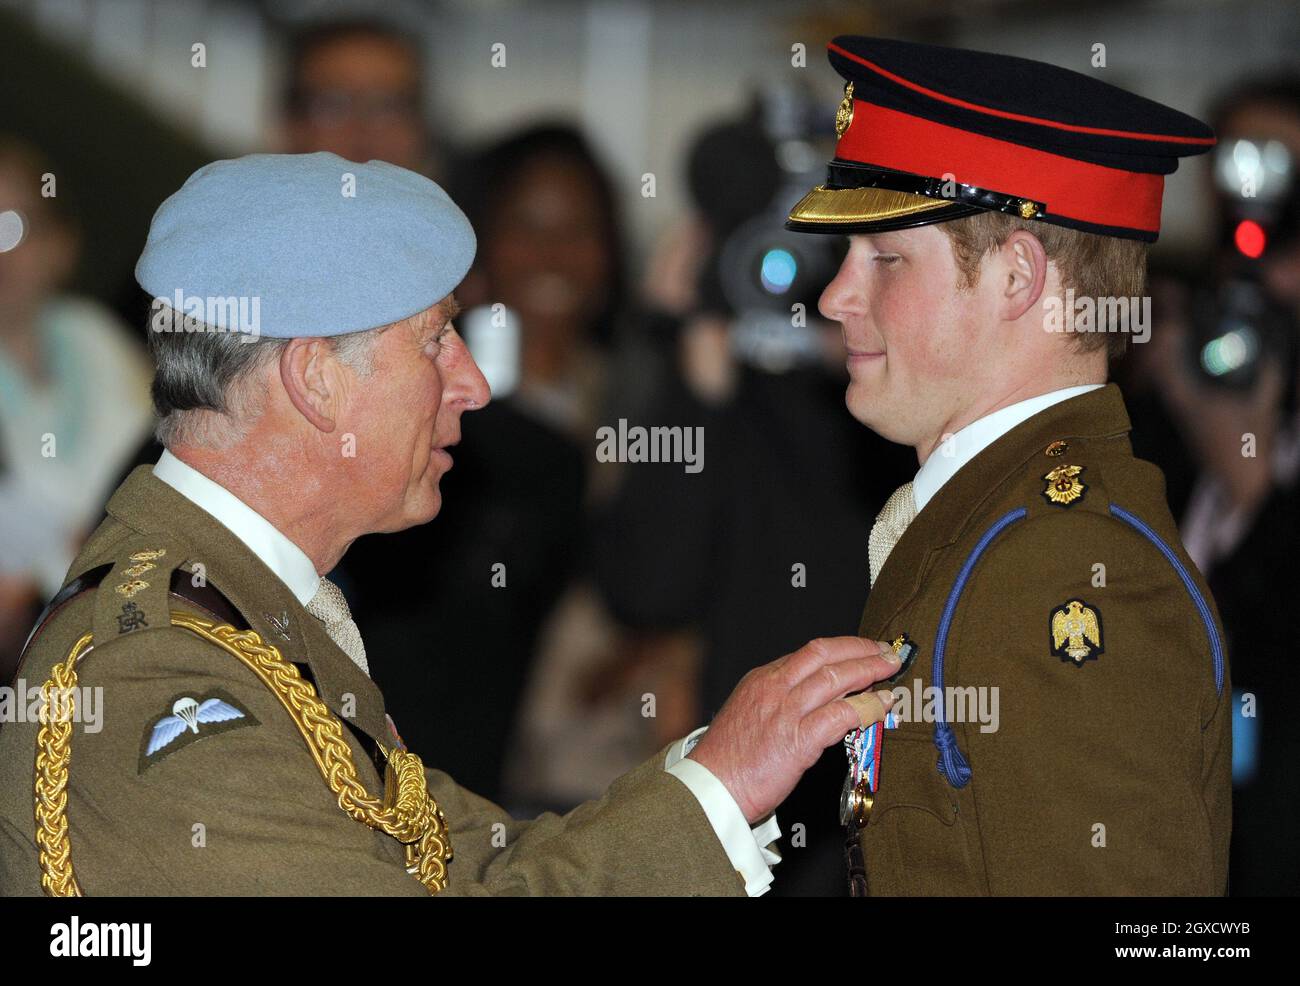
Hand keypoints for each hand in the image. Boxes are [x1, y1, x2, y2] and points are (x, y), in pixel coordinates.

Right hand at [687, 637, 899, 823]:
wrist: (710, 787)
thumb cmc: (727, 760)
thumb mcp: (749, 714)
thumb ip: (779, 701)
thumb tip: (815, 699)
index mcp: (762, 679)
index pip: (810, 652)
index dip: (843, 648)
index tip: (862, 650)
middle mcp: (774, 688)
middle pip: (825, 654)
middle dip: (861, 649)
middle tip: (886, 652)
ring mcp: (786, 712)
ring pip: (836, 678)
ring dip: (870, 671)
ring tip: (890, 672)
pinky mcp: (798, 740)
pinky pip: (841, 715)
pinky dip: (866, 707)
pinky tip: (882, 706)